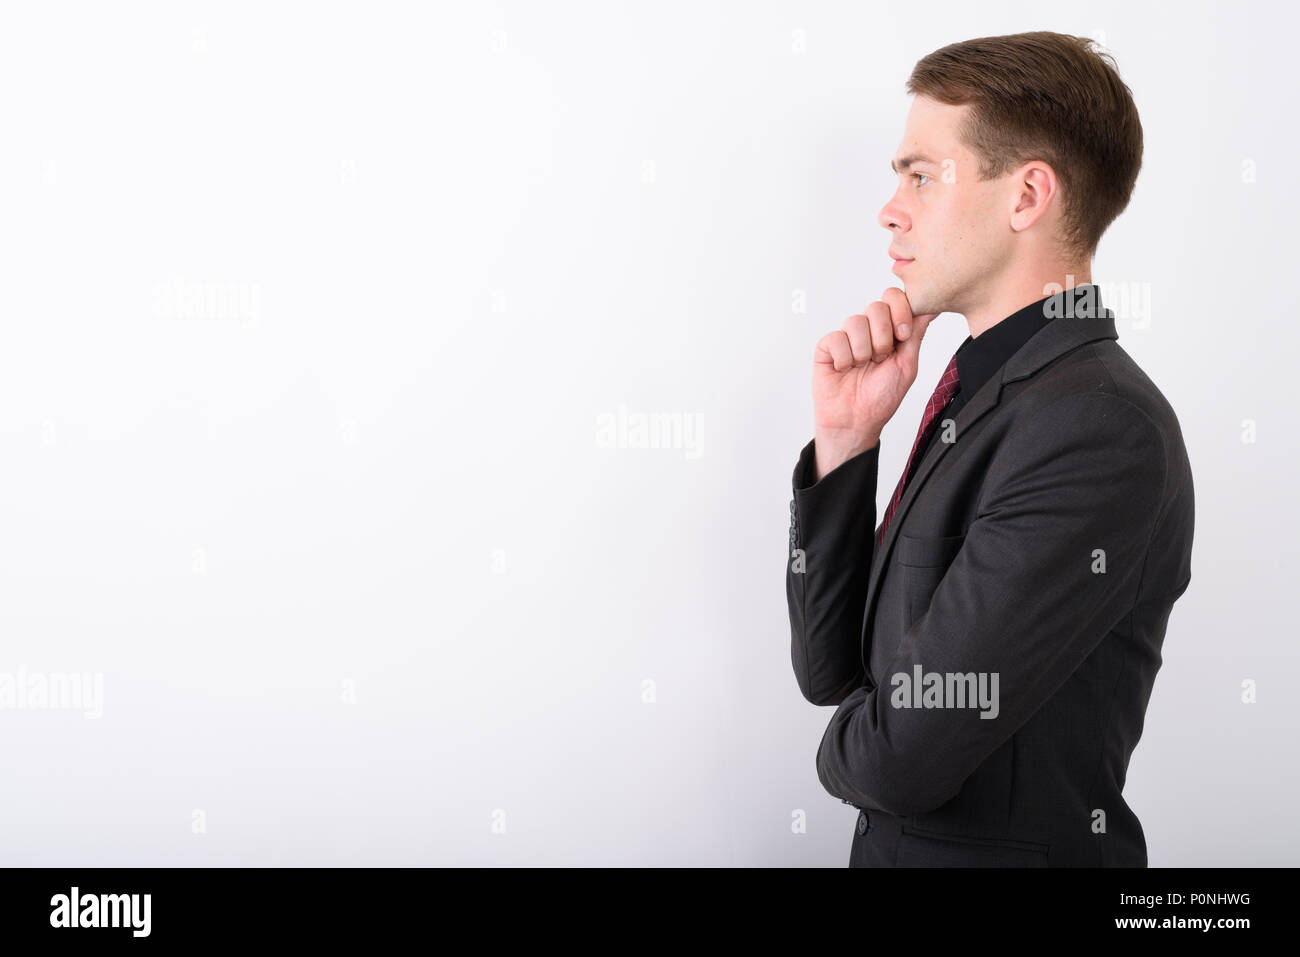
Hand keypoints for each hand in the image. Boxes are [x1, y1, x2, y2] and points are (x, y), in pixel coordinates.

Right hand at [811, 287, 937, 479]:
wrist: (856, 421)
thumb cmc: (882, 397)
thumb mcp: (907, 364)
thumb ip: (916, 332)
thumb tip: (931, 307)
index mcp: (890, 330)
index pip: (894, 298)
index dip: (900, 311)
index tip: (902, 334)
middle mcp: (868, 330)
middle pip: (876, 306)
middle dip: (883, 336)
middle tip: (880, 359)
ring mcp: (847, 336)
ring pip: (856, 322)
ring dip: (864, 351)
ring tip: (862, 367)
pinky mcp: (827, 346)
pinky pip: (837, 338)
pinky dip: (844, 358)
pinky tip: (844, 369)